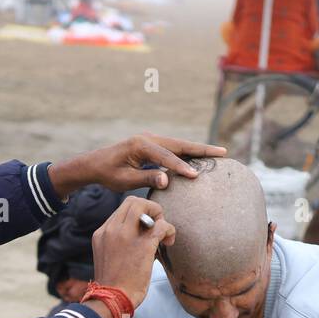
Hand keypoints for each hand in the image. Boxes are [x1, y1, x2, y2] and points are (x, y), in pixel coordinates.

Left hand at [47, 133, 225, 196]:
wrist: (96, 164)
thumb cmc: (108, 174)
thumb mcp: (125, 180)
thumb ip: (146, 178)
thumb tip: (167, 179)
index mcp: (140, 144)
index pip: (166, 156)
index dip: (181, 167)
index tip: (196, 176)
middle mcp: (148, 138)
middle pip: (179, 144)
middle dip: (201, 149)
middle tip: (222, 152)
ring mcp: (151, 139)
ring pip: (179, 144)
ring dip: (198, 149)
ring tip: (218, 153)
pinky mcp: (152, 144)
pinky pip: (173, 148)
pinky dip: (188, 151)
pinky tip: (200, 157)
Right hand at [85, 196, 175, 317]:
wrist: (112, 299)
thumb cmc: (114, 283)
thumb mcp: (108, 255)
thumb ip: (118, 241)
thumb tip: (140, 234)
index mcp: (102, 232)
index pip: (122, 209)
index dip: (139, 213)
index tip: (146, 228)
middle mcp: (111, 230)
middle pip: (134, 201)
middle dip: (150, 208)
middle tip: (157, 225)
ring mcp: (126, 236)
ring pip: (145, 206)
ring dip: (160, 216)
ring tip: (164, 234)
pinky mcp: (142, 246)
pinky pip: (161, 226)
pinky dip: (169, 230)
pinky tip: (169, 241)